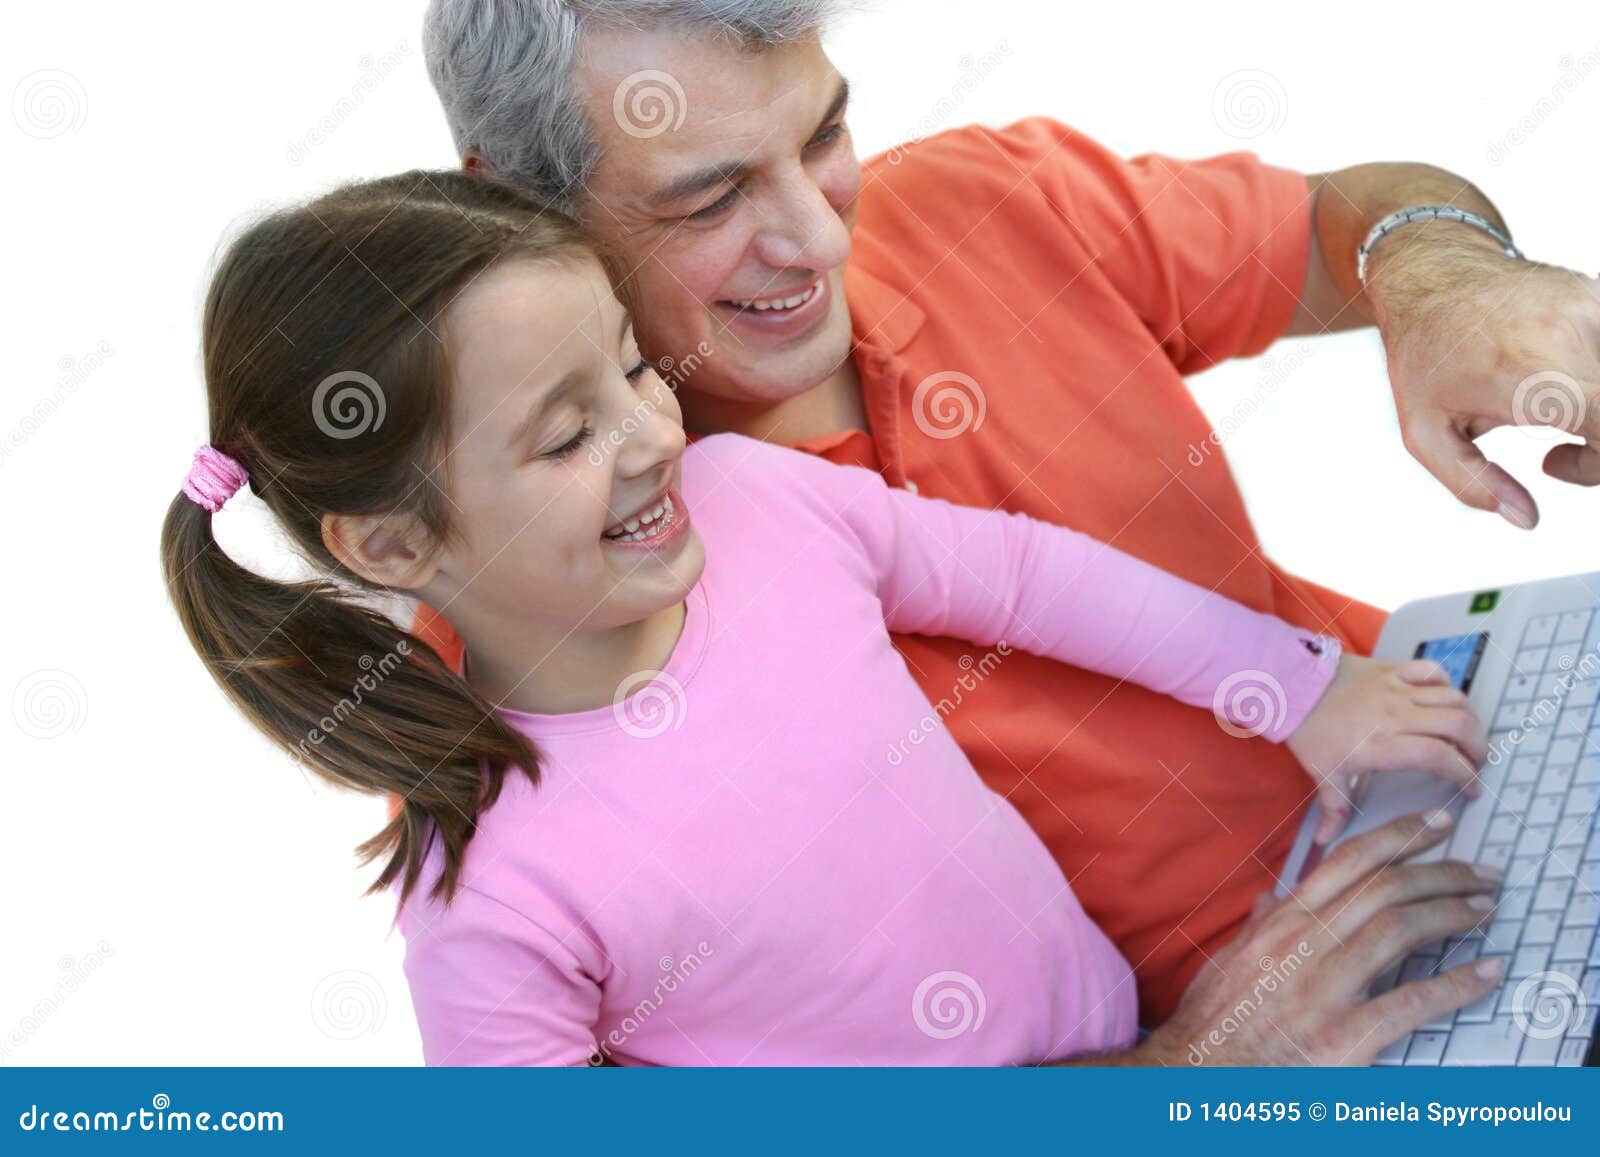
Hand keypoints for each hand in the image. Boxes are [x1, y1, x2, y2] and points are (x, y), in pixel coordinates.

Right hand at [1137, 810, 1502, 1064]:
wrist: (1199, 1073)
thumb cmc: (1214, 1018)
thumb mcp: (1229, 958)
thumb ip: (1259, 927)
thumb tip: (1272, 900)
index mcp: (1281, 923)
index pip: (1348, 863)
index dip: (1398, 836)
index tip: (1435, 826)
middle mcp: (1303, 945)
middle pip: (1384, 888)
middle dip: (1440, 872)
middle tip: (1479, 872)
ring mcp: (1323, 989)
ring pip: (1399, 929)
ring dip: (1451, 913)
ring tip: (1484, 908)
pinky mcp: (1343, 1036)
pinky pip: (1411, 1002)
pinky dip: (1457, 984)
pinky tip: (1487, 972)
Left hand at [1286, 654, 1485, 844]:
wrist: (1289, 683)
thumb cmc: (1307, 728)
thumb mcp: (1321, 772)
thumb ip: (1333, 808)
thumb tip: (1328, 840)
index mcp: (1383, 744)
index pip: (1440, 757)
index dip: (1465, 775)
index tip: (1471, 790)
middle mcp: (1397, 715)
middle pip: (1458, 726)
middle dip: (1478, 747)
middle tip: (1476, 763)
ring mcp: (1397, 689)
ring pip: (1453, 698)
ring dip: (1469, 718)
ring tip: (1467, 736)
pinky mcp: (1392, 670)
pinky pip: (1432, 671)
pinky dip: (1446, 684)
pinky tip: (1443, 700)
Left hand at [1369, 229, 1599, 527]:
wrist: (1429, 276)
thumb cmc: (1424, 354)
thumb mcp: (1425, 432)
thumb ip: (1473, 483)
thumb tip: (1524, 519)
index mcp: (1534, 376)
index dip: (1598, 464)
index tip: (1556, 464)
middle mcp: (1573, 335)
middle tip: (1563, 450)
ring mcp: (1592, 308)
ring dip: (1598, 408)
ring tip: (1558, 410)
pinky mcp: (1598, 295)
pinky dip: (1595, 377)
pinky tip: (1563, 381)